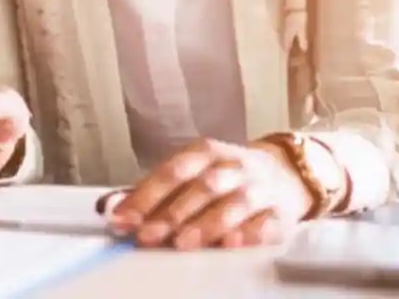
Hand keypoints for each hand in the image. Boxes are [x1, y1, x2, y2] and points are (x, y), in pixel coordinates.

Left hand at [107, 138, 313, 249]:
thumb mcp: (192, 174)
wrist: (287, 173)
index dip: (145, 195)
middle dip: (172, 213)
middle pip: (201, 187)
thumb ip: (154, 193)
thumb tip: (111, 210)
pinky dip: (248, 234)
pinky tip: (230, 245)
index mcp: (204, 153)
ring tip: (183, 243)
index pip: (171, 172)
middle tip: (147, 236)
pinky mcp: (280, 213)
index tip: (122, 219)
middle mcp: (232, 166)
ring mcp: (258, 188)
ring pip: (233, 203)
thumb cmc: (225, 178)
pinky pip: (266, 223)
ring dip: (206, 224)